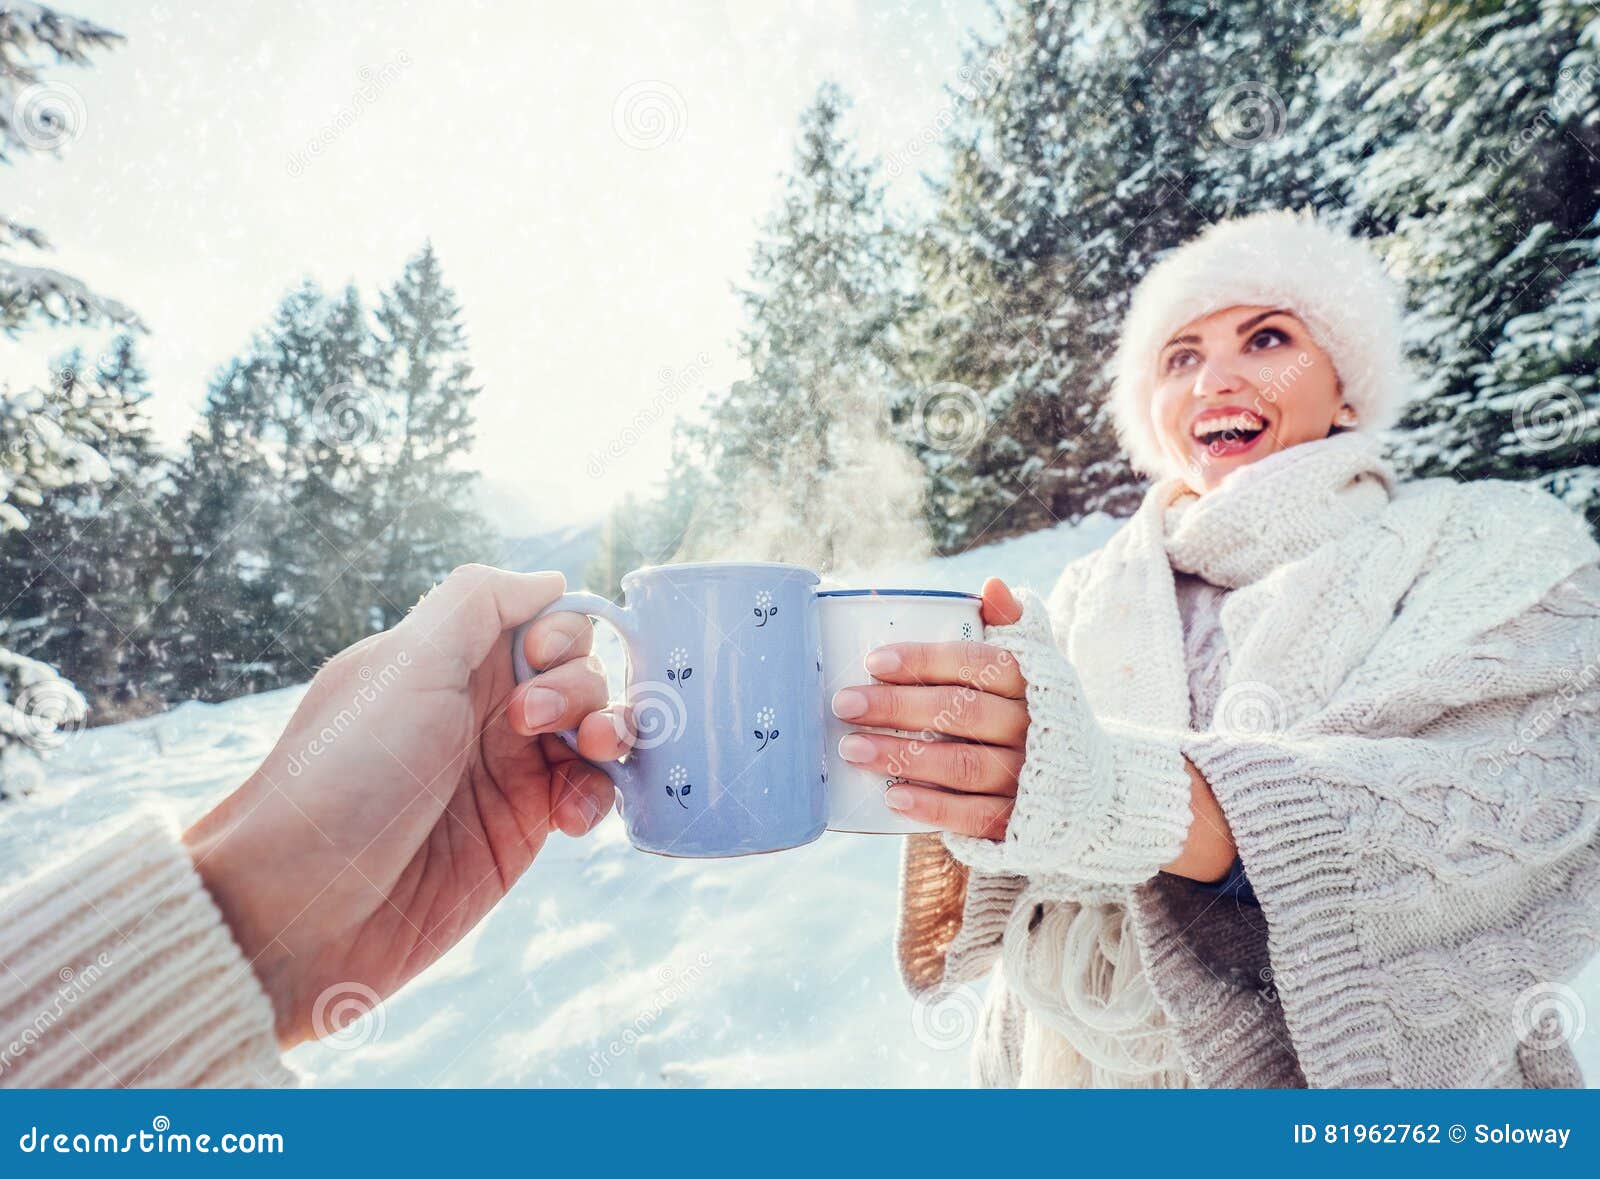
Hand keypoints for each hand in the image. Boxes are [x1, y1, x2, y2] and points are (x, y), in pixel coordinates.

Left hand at [182, 565, 617, 1046]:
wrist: (304, 907)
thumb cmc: (344, 774)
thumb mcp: (404, 664)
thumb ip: (479, 603)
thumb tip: (551, 581)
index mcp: (451, 659)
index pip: (542, 618)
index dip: (560, 630)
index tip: (539, 656)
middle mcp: (485, 708)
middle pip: (579, 671)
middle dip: (580, 686)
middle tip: (531, 722)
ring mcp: (506, 770)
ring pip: (594, 731)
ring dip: (608, 733)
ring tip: (590, 754)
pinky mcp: (523, 830)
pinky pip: (588, 795)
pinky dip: (597, 796)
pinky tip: (571, 817)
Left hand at [831, 577, 1027, 838]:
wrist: (1090, 787)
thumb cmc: (1039, 713)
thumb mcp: (1037, 667)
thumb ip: (1014, 626)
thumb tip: (991, 586)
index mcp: (1034, 683)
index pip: (979, 663)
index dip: (925, 660)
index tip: (874, 662)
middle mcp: (1032, 728)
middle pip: (963, 713)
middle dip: (899, 707)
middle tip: (845, 704)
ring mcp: (1027, 777)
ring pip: (963, 765)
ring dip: (903, 757)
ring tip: (853, 749)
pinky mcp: (1019, 821)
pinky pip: (973, 815)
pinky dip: (932, 806)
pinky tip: (893, 797)